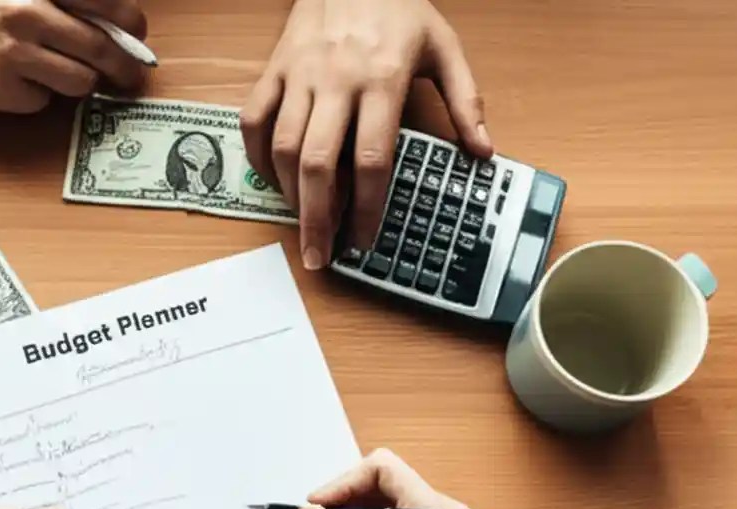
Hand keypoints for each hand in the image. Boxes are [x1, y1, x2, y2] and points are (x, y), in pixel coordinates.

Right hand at [0, 0, 147, 112]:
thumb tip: (109, 18)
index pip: (113, 5)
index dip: (133, 27)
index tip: (137, 38)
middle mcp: (31, 11)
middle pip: (105, 49)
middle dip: (126, 69)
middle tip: (129, 78)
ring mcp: (13, 51)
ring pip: (80, 82)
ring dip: (77, 84)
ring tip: (55, 75)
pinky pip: (39, 102)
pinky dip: (34, 97)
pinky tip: (9, 81)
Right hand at [240, 0, 491, 269]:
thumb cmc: (399, 8)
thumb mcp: (445, 47)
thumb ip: (465, 101)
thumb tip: (483, 153)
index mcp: (382, 79)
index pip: (371, 159)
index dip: (367, 207)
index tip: (365, 240)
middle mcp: (336, 81)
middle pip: (318, 163)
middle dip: (317, 218)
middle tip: (318, 256)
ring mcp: (298, 75)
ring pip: (282, 148)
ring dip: (288, 196)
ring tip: (301, 225)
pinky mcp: (273, 69)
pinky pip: (253, 120)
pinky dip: (256, 156)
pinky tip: (271, 180)